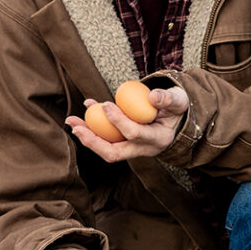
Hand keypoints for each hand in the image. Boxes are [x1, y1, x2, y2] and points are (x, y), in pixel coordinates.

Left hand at [66, 85, 189, 162]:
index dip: (118, 121)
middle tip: (76, 128)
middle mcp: (143, 150)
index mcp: (157, 140)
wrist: (177, 119)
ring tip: (71, 121)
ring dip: (87, 136)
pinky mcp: (124, 143)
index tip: (105, 104)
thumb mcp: (178, 101)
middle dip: (92, 142)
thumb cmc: (177, 108)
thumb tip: (153, 96)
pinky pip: (106, 138)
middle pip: (114, 153)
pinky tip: (87, 107)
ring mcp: (132, 149)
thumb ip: (169, 98)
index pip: (134, 134)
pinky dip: (93, 126)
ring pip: (106, 149)